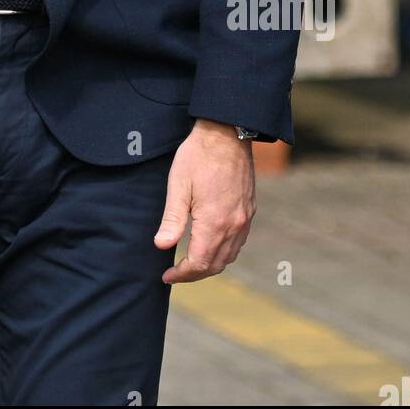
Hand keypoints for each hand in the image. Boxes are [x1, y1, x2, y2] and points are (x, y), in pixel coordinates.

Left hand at [153, 119, 255, 282]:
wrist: (227, 133)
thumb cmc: (198, 156)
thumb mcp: (178, 185)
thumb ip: (172, 219)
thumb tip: (161, 246)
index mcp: (214, 222)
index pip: (199, 263)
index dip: (181, 274)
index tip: (166, 275)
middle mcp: (234, 225)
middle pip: (216, 265)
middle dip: (194, 274)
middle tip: (175, 272)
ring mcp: (244, 218)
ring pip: (230, 256)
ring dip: (210, 264)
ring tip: (190, 263)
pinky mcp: (249, 209)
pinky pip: (238, 242)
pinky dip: (224, 251)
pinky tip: (210, 245)